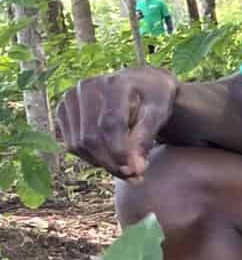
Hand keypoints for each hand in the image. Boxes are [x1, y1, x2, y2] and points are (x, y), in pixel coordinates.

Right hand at [54, 66, 180, 180]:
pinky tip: (111, 157)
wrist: (141, 82)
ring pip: (78, 144)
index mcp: (114, 83)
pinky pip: (72, 144)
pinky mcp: (63, 110)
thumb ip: (145, 139)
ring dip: (101, 163)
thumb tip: (134, 169)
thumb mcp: (159, 113)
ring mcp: (70, 98)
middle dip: (111, 163)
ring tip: (126, 169)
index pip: (110, 124)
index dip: (120, 151)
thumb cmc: (154, 98)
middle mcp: (86, 87)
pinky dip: (91, 157)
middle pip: (91, 137)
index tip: (135, 172)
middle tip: (134, 177)